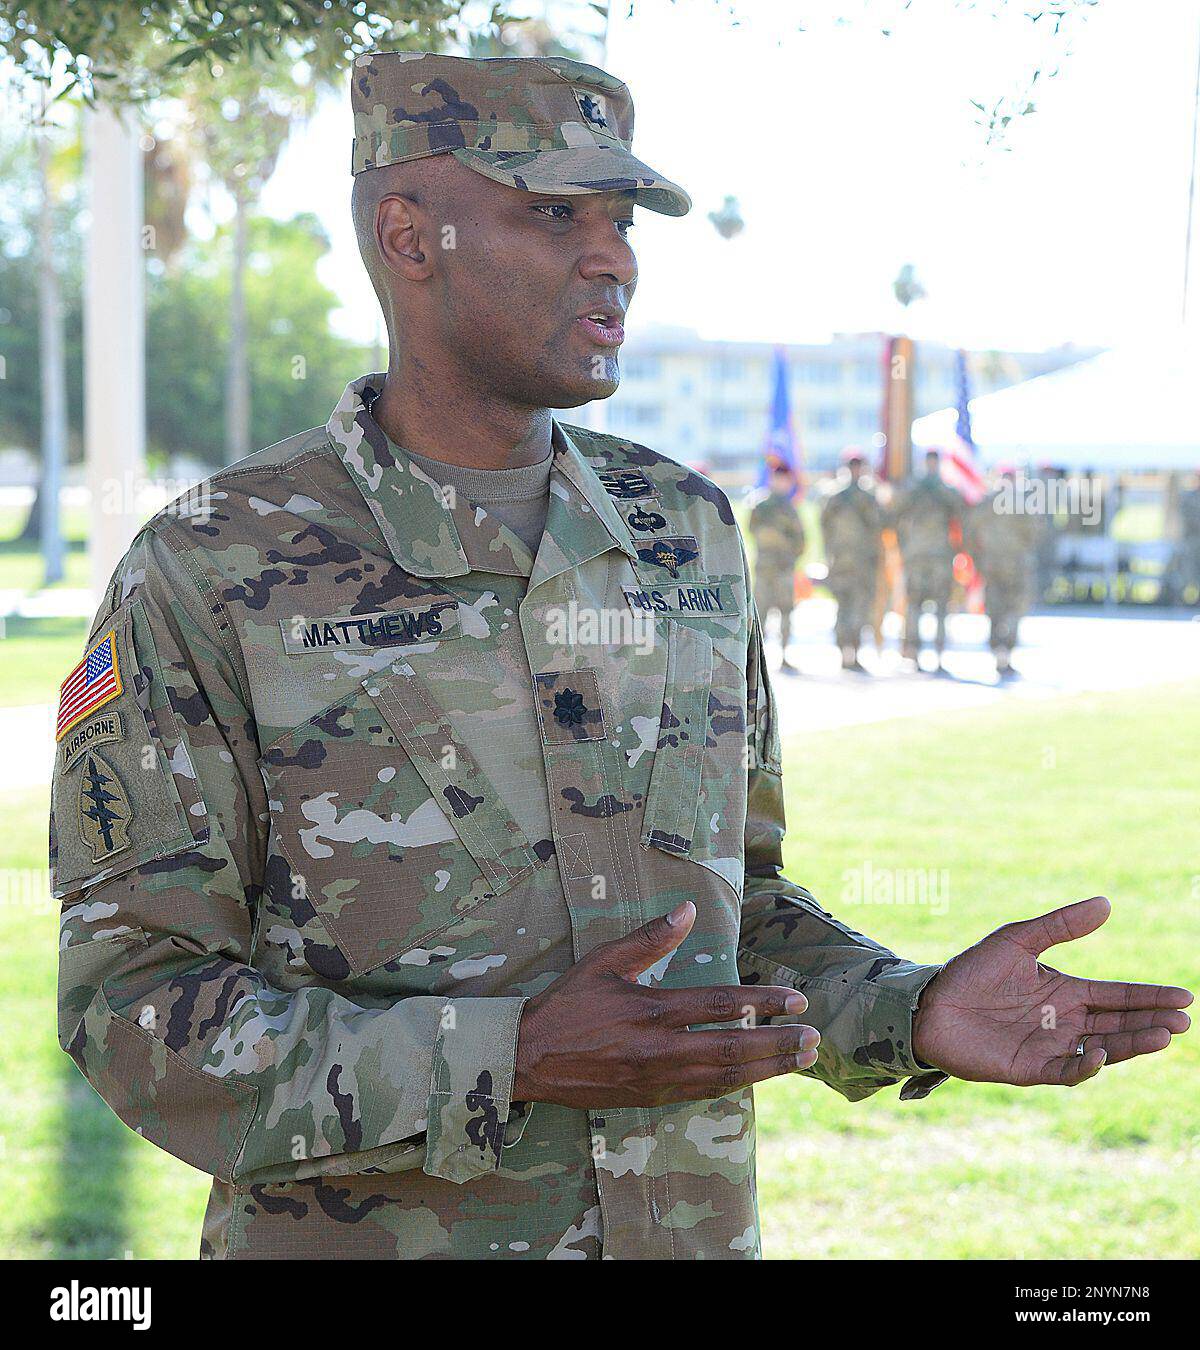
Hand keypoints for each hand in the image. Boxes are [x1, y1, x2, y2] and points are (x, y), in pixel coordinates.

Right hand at [513, 901, 819, 1107]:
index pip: (720, 1005)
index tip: (796, 999)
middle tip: (814, 1039)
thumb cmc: (567, 1004)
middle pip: (733, 1049)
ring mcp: (658, 1079)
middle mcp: (660, 1049)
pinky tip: (758, 1076)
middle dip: (779, 1044)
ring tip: (801, 1059)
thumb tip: (688, 908)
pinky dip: (737, 1083)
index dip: (762, 1001)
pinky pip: (705, 1093)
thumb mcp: (604, 961)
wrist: (530, 1059)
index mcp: (650, 1010)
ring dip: (768, 1068)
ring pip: (725, 1076)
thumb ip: (650, 937)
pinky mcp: (652, 1098)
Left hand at [913, 896, 1191, 1085]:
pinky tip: (1099, 1052)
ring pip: (1102, 1048)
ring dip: (1131, 1044)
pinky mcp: (1029, 1069)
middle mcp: (1064, 1022)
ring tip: (1161, 1035)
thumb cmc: (971, 972)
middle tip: (1181, 1021)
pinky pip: (1065, 1071)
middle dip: (1151, 1023)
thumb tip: (1106, 903)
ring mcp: (1050, 1047)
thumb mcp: (1017, 940)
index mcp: (1066, 992)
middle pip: (1118, 1024)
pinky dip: (1084, 1065)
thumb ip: (1060, 925)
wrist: (928, 1004)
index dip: (1149, 996)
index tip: (1185, 996)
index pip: (1117, 995)